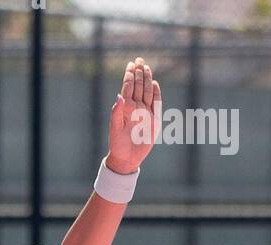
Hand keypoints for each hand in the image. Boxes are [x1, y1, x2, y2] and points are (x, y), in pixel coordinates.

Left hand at [107, 56, 161, 174]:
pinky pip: (156, 103)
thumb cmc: (117, 144)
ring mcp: (145, 112)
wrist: (127, 159)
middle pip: (138, 86)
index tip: (131, 64)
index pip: (128, 88)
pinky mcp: (154, 120)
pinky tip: (154, 83)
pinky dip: (156, 93)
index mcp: (125, 108)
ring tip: (145, 67)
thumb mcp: (115, 129)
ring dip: (147, 79)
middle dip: (139, 72)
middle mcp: (136, 108)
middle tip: (139, 60)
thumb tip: (120, 95)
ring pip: (147, 92)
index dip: (129, 75)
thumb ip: (117, 112)